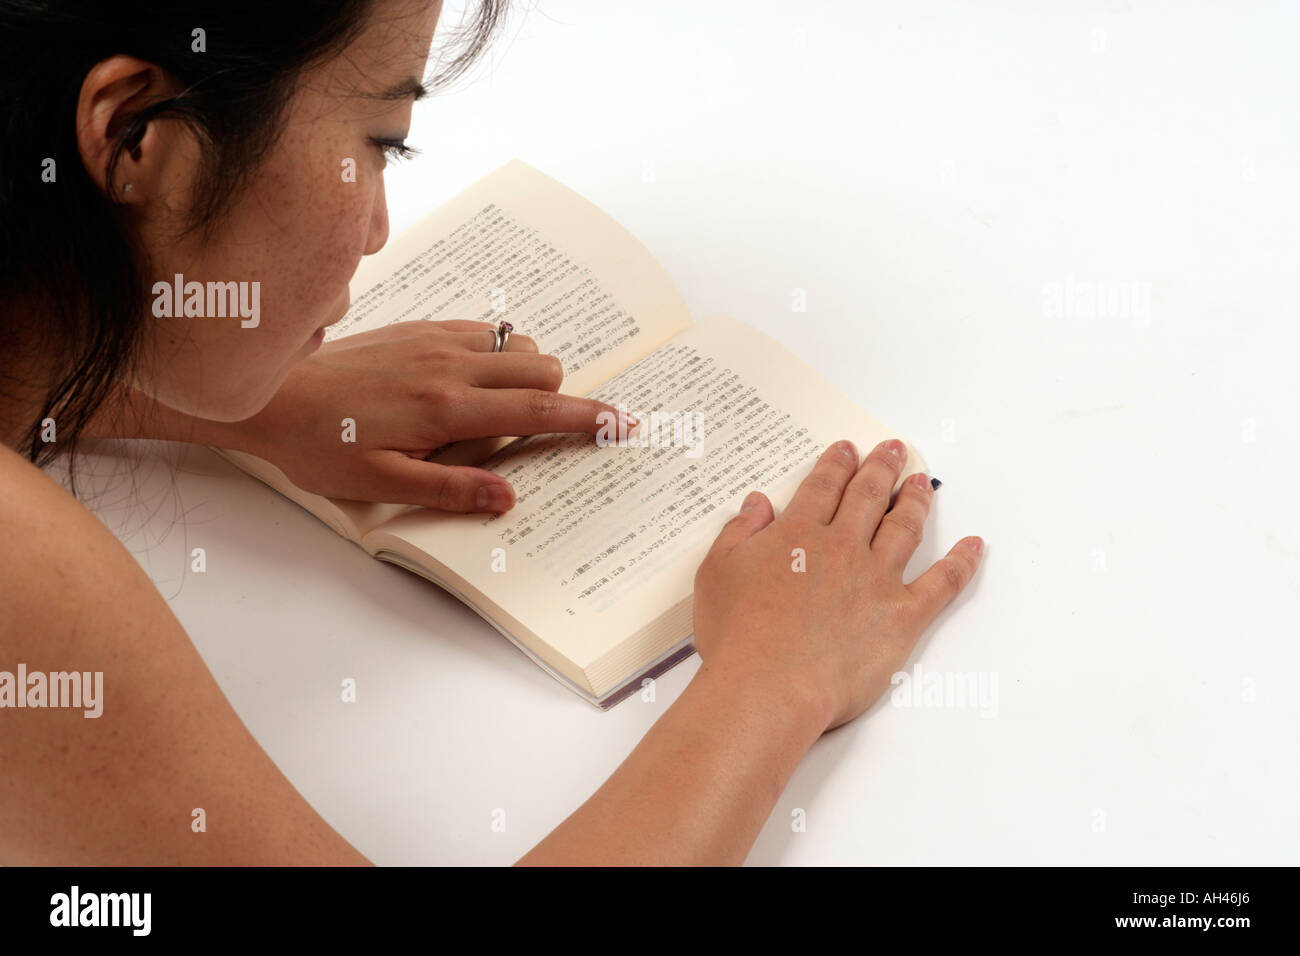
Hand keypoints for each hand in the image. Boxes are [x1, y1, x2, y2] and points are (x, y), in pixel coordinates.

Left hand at [236, 320, 632, 512]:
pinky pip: (485, 329)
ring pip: (517, 342)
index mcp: (446, 408)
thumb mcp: (382, 485)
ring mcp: (436, 339)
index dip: (586, 417)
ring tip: (496, 408)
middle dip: (556, 394)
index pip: (537, 407)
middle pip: (540, 365)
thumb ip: (450, 489)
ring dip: (526, 372)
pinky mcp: (420, 326)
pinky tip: (472, 380)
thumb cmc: (322, 446)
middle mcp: (449, 364)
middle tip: (533, 429)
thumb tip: (507, 497)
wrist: (273, 393)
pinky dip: (498, 351)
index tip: (621, 424)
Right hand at [692, 438, 983, 733]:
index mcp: (797, 534)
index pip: (823, 487)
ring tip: (922, 484)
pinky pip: (942, 584)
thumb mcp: (717, 572)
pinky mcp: (901, 617)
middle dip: (881, 468)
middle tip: (893, 450)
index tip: (846, 450)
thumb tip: (757, 503)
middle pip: (868, 496)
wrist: (767, 685)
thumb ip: (739, 532)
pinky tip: (974, 546)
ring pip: (904, 528)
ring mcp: (876, 580)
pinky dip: (962, 563)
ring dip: (915, 501)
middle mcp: (842, 548)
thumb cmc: (737, 636)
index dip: (836, 464)